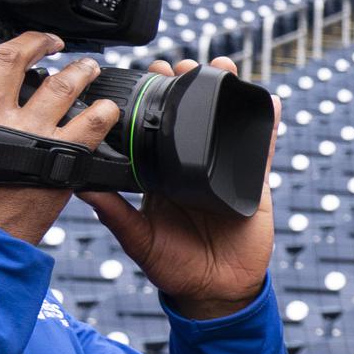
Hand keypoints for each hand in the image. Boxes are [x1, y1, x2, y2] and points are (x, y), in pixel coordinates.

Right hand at [0, 34, 121, 244]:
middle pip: (13, 58)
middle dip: (34, 42)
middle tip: (51, 44)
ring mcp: (29, 134)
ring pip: (59, 84)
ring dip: (78, 70)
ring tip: (88, 67)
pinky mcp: (59, 156)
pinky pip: (90, 124)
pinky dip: (102, 112)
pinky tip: (106, 107)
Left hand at [81, 60, 278, 320]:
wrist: (214, 290)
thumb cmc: (173, 268)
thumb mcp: (136, 238)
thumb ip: (115, 213)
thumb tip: (83, 186)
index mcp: (162, 176)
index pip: (157, 128)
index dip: (154, 99)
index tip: (148, 73)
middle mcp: (193, 169)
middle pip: (192, 118)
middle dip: (188, 86)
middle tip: (180, 64)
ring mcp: (224, 173)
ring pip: (226, 124)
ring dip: (225, 94)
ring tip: (221, 66)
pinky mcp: (252, 184)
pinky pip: (262, 149)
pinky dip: (268, 124)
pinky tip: (271, 101)